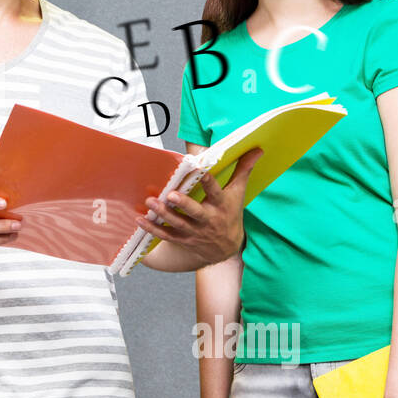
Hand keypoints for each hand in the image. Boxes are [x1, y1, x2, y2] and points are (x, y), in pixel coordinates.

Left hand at [135, 148, 263, 266]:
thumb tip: (257, 149)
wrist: (225, 249)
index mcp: (221, 205)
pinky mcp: (182, 240)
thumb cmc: (230, 213)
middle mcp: (208, 219)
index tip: (200, 170)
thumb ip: (243, 170)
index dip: (208, 182)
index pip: (216, 192)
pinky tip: (140, 219)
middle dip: (183, 204)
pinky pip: (166, 235)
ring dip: (162, 214)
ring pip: (177, 223)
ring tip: (150, 201)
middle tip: (171, 194)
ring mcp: (194, 231)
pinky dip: (152, 229)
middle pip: (195, 212)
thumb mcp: (238, 193)